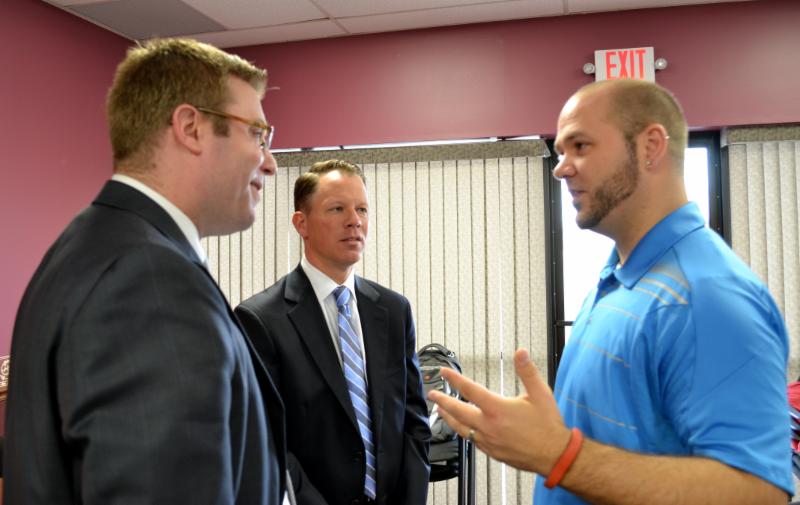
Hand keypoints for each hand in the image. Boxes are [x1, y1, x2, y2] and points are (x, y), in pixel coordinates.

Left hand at [428, 349, 570, 474]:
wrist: (554, 456)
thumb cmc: (548, 426)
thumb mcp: (540, 394)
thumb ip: (528, 372)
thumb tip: (520, 352)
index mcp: (497, 409)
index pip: (469, 390)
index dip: (454, 379)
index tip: (444, 372)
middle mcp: (489, 426)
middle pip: (458, 411)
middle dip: (442, 401)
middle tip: (432, 394)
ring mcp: (489, 441)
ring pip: (461, 429)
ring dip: (448, 418)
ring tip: (440, 411)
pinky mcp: (492, 452)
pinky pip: (472, 440)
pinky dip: (463, 431)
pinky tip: (463, 429)